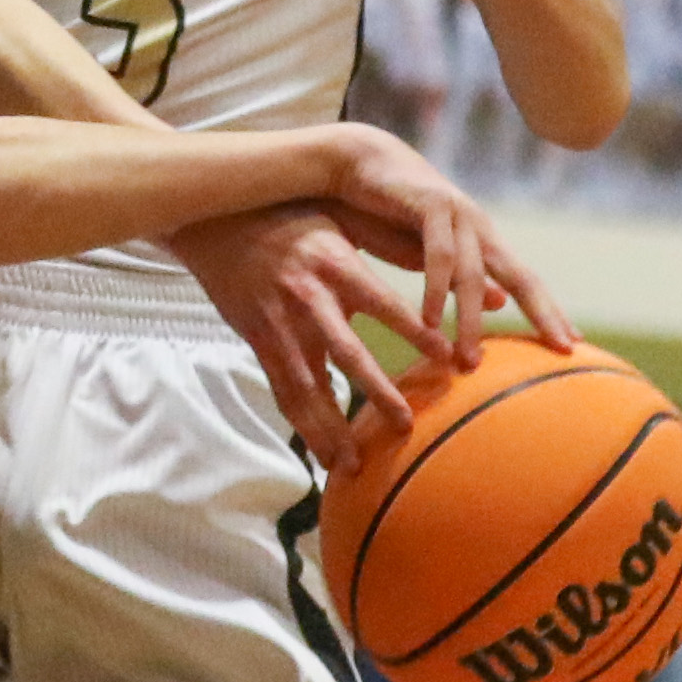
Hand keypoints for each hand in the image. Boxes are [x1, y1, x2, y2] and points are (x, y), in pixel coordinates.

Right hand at [175, 210, 440, 470]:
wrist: (217, 219)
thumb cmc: (296, 217)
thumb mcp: (346, 219)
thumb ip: (401, 248)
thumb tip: (464, 271)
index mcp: (336, 263)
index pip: (383, 303)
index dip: (413, 331)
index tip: (446, 359)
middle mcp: (307, 296)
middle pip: (345, 353)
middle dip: (375, 392)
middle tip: (405, 426)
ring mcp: (279, 323)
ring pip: (307, 385)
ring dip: (330, 427)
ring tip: (355, 464)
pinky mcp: (258, 341)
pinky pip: (283, 391)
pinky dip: (304, 425)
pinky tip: (324, 455)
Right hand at [321, 128, 573, 362]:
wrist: (356, 165)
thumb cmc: (389, 213)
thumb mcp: (428, 255)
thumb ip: (461, 279)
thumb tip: (499, 303)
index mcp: (481, 241)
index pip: (525, 282)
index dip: (548, 312)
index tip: (571, 344)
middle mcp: (479, 228)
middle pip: (521, 276)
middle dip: (543, 313)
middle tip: (562, 349)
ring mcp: (459, 214)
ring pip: (474, 275)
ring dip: (471, 320)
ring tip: (467, 361)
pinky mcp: (433, 204)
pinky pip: (439, 256)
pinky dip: (437, 290)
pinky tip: (431, 322)